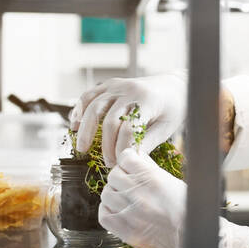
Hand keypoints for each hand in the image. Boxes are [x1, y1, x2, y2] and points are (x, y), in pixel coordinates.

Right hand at [70, 72, 186, 167]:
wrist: (174, 86)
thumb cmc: (173, 108)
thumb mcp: (166, 127)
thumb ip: (147, 142)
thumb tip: (129, 159)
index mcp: (147, 100)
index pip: (128, 128)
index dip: (122, 148)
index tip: (121, 163)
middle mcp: (129, 89)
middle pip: (108, 119)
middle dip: (106, 145)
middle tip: (107, 162)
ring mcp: (117, 85)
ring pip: (93, 106)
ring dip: (85, 129)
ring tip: (82, 149)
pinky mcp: (110, 84)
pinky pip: (89, 95)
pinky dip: (79, 110)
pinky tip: (74, 125)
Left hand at [98, 148, 248, 247]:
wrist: (193, 237)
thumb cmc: (187, 208)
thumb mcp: (172, 181)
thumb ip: (151, 169)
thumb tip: (137, 157)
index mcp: (151, 178)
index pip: (125, 158)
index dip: (127, 159)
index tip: (130, 163)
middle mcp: (138, 193)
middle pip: (114, 175)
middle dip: (120, 176)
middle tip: (127, 182)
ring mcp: (130, 212)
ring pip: (107, 194)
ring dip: (114, 193)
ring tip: (124, 197)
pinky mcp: (126, 230)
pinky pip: (104, 215)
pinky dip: (108, 210)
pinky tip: (118, 210)